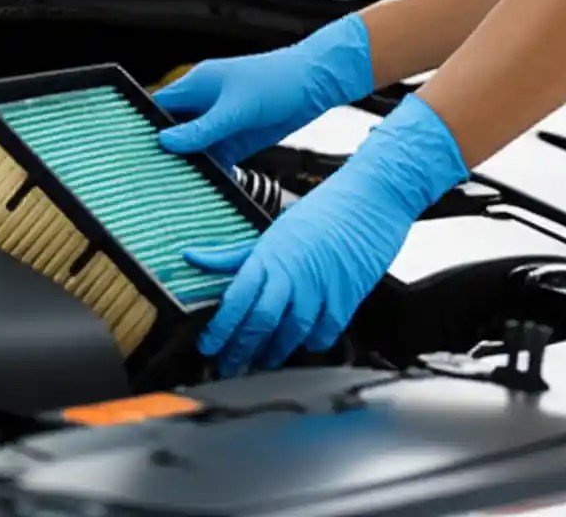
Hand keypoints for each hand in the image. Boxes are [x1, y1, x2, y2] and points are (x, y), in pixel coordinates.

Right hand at [152, 13, 373, 168]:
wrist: (317, 83)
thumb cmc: (276, 82)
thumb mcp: (235, 109)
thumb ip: (202, 129)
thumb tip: (165, 142)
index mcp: (196, 86)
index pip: (158, 107)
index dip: (143, 126)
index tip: (130, 150)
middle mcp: (204, 105)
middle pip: (174, 131)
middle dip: (164, 152)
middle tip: (148, 177)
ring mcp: (221, 123)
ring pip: (195, 149)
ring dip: (189, 166)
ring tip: (172, 190)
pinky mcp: (238, 139)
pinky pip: (217, 159)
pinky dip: (212, 173)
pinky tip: (205, 190)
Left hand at [185, 93, 468, 376]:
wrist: (373, 198)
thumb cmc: (324, 211)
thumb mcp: (273, 231)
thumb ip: (234, 254)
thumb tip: (193, 257)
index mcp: (269, 256)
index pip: (237, 299)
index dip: (220, 328)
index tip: (208, 346)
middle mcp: (292, 275)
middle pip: (260, 322)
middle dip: (241, 350)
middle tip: (228, 366)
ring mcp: (321, 289)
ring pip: (291, 333)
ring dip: (273, 353)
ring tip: (261, 363)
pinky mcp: (347, 299)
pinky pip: (325, 333)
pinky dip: (311, 343)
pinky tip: (302, 345)